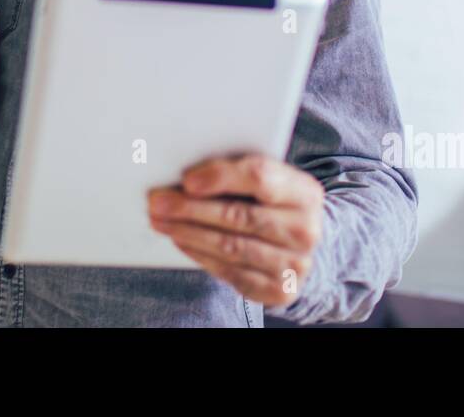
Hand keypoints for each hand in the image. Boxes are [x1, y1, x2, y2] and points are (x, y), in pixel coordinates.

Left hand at [147, 155, 324, 306]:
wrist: (299, 242)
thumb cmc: (273, 203)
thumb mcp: (268, 180)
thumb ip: (236, 173)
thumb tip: (185, 175)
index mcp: (305, 192)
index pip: (260, 177)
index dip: (220, 177)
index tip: (187, 180)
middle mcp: (305, 229)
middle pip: (240, 215)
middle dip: (192, 208)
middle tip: (158, 202)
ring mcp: (295, 263)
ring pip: (231, 246)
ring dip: (188, 232)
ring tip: (162, 221)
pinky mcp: (278, 289)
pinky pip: (231, 272)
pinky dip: (200, 255)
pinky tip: (181, 240)